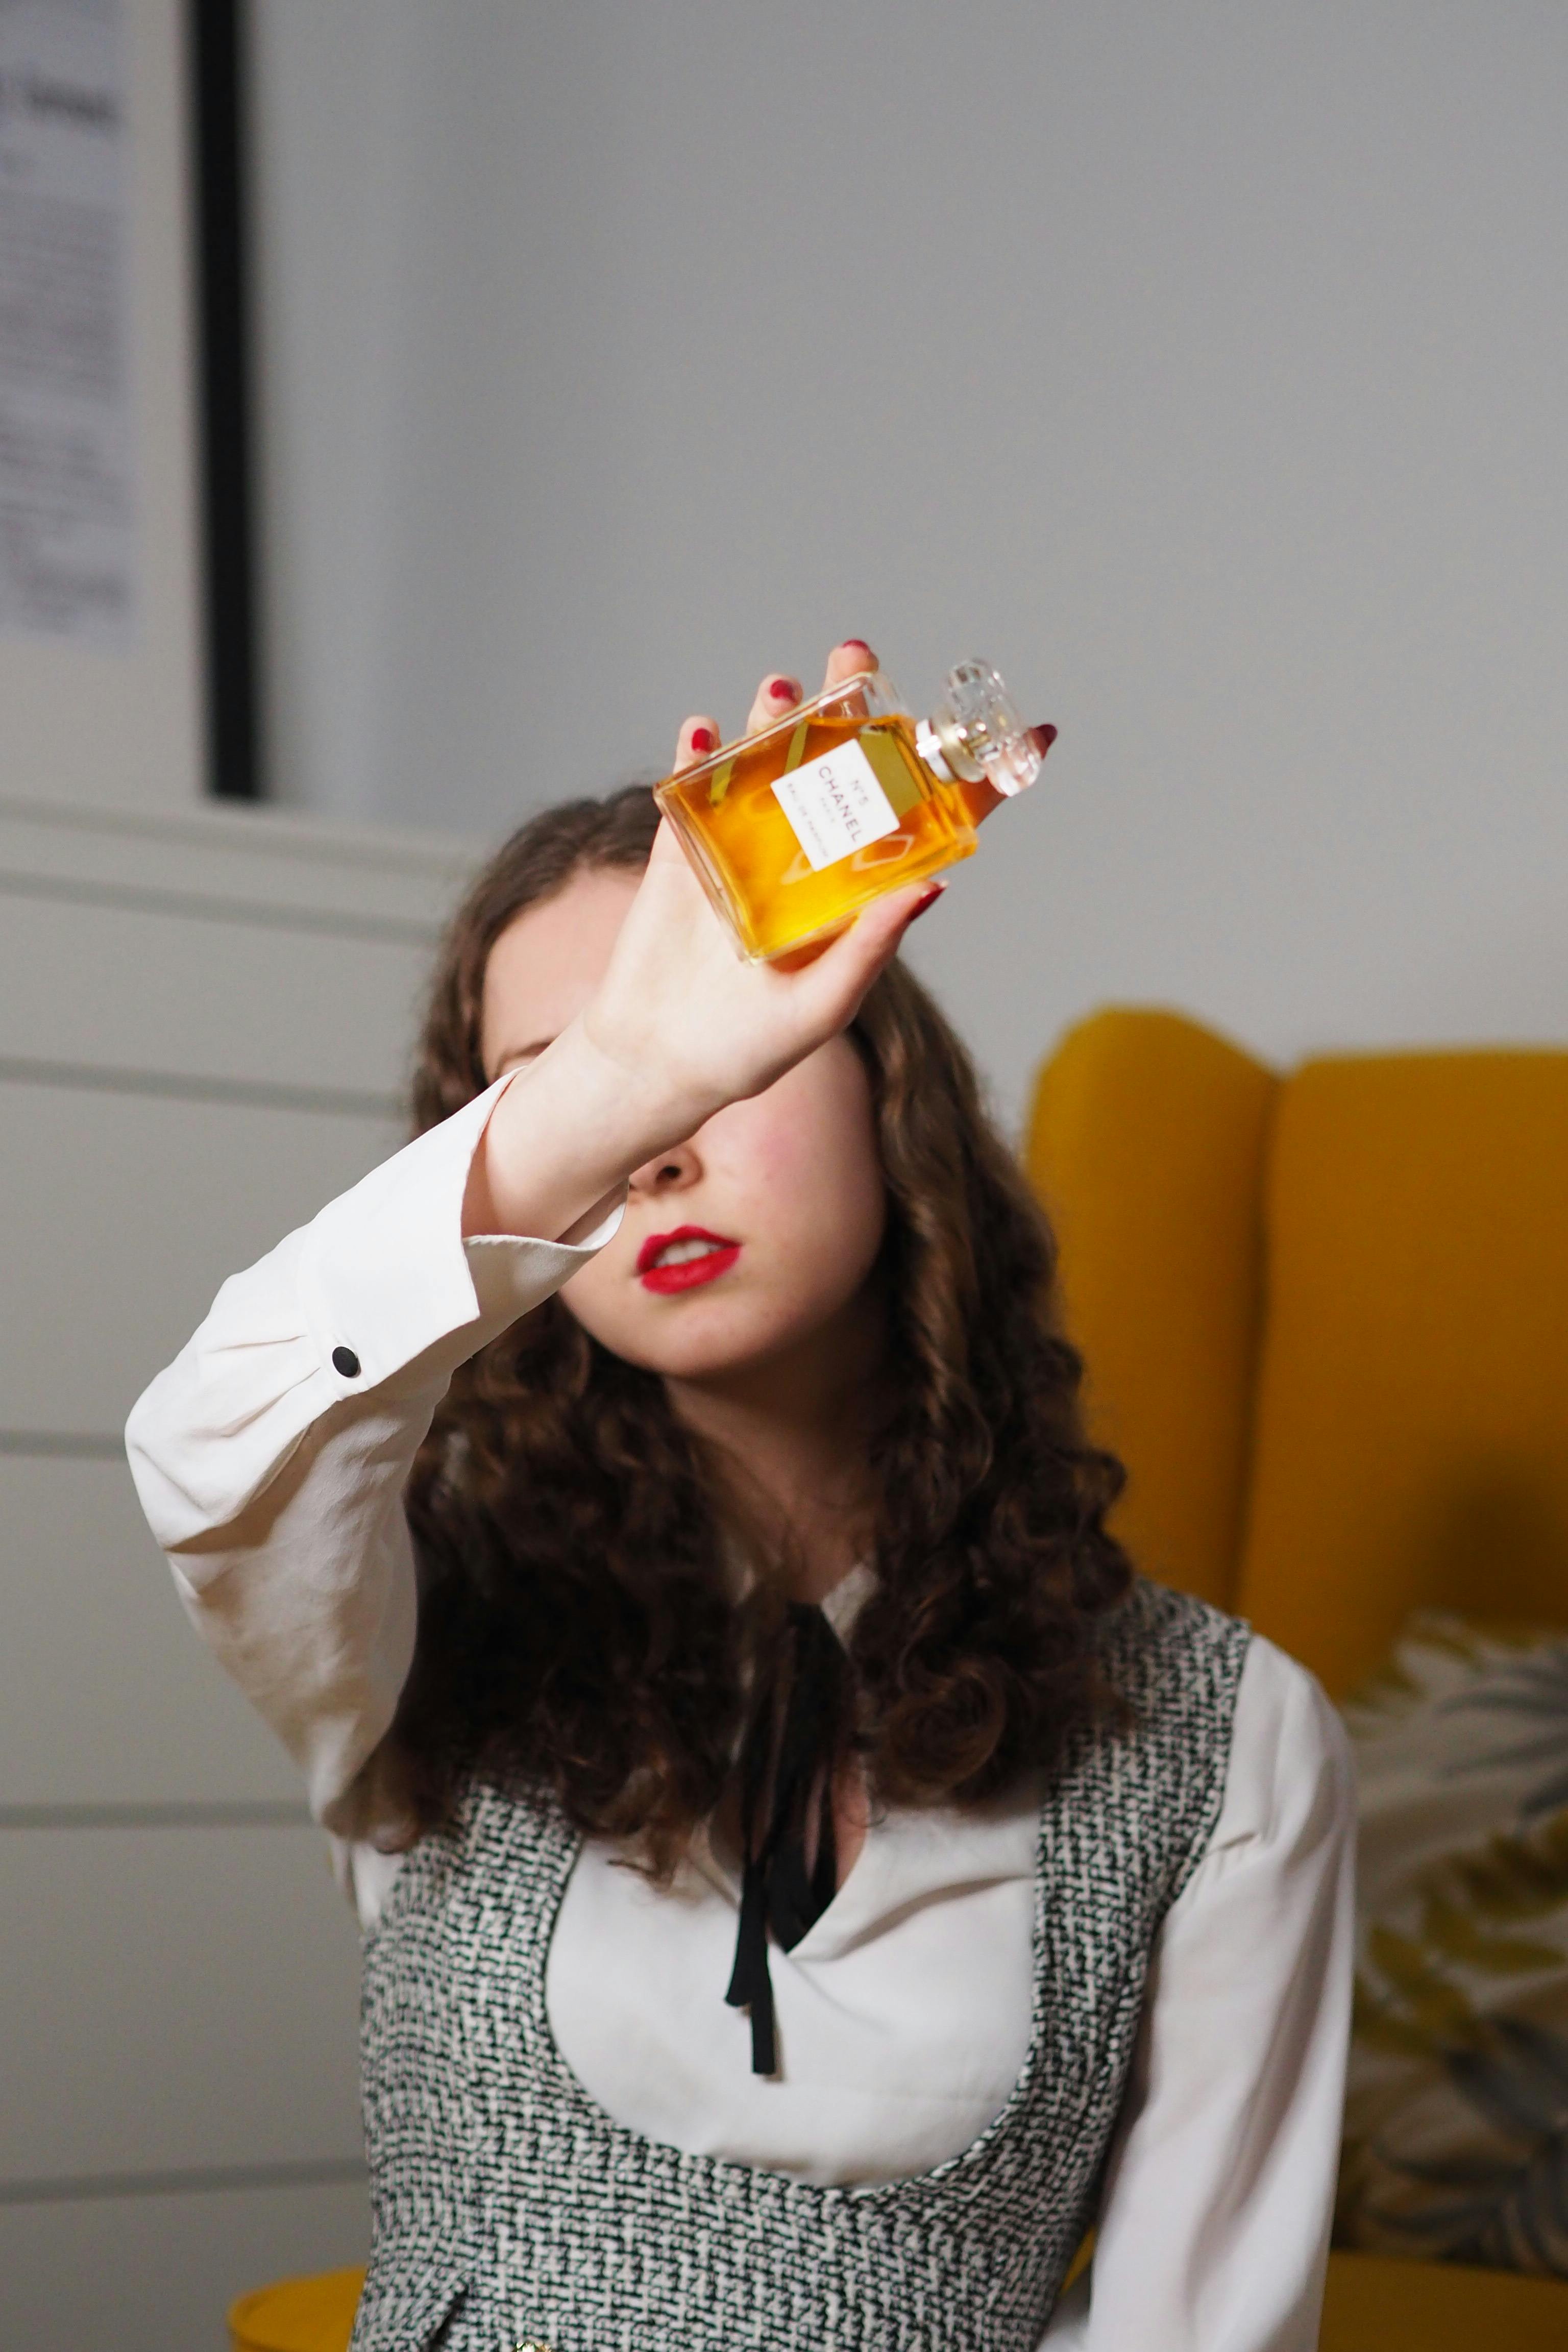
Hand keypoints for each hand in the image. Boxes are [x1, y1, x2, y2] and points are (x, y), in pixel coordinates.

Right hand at [578, 641, 935, 1148]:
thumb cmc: (748, 1049)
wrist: (655, 1062)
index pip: (929, 823)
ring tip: (785, 691)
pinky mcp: (685, 848)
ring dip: (776, 717)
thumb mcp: (823, 1006)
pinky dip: (696, 752)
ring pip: (770, 761)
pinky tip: (704, 732)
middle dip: (854, 708)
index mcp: (858, 891)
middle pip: (845, 765)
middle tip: (857, 659)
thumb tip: (931, 883)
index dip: (971, 780)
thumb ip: (872, 946)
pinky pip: (693, 785)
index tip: (1026, 735)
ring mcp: (745, 844)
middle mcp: (810, 856)